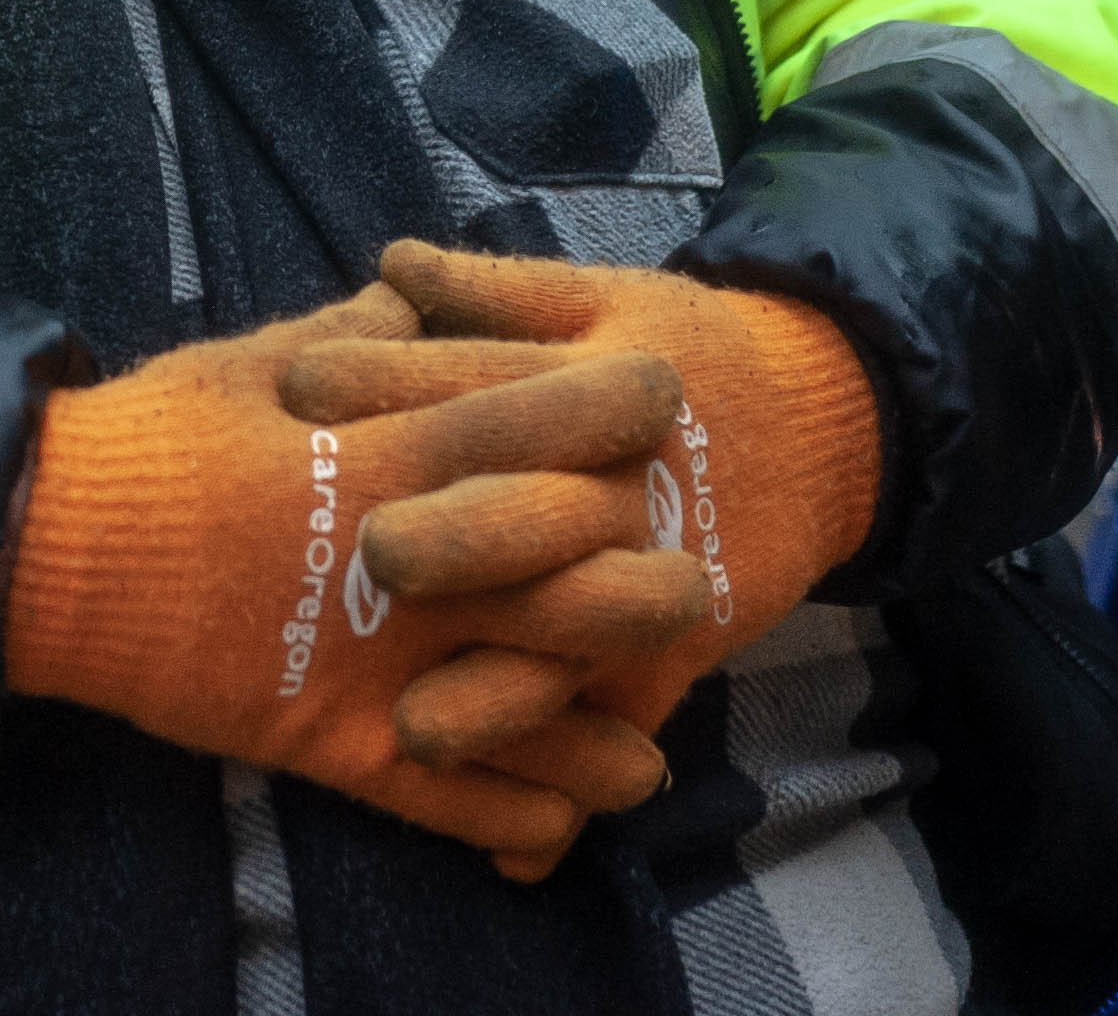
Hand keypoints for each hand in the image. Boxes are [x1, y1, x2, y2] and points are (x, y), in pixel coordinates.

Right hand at [0, 285, 680, 876]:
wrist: (50, 545)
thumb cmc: (152, 438)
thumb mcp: (255, 357)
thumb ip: (356, 338)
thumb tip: (421, 299)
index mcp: (380, 451)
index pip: (529, 421)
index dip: (610, 410)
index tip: (666, 398)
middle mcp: (397, 559)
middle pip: (562, 566)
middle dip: (641, 573)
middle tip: (695, 578)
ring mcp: (371, 658)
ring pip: (527, 694)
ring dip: (598, 716)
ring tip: (654, 738)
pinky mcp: (330, 739)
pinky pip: (445, 794)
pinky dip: (513, 812)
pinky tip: (563, 821)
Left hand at [290, 246, 880, 755]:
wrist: (823, 426)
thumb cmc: (685, 350)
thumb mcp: (599, 298)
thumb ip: (493, 290)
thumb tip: (390, 260)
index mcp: (595, 386)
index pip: (480, 378)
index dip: (387, 379)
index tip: (295, 382)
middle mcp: (623, 488)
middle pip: (534, 514)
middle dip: (458, 535)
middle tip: (372, 553)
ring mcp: (655, 579)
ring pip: (575, 644)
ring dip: (501, 693)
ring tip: (415, 728)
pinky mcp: (676, 653)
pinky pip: (622, 727)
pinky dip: (570, 793)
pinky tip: (514, 856)